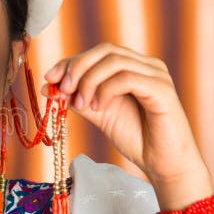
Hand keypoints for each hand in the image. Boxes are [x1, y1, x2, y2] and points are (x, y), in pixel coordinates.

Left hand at [41, 42, 211, 207]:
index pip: (97, 53)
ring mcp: (156, 75)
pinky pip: (127, 79)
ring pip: (114, 61)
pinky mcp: (162, 90)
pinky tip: (98, 107)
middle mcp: (146, 65)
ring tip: (82, 104)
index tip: (49, 79)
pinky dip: (106, 90)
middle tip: (62, 89)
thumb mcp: (99, 114)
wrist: (164, 163)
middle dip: (77, 67)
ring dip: (89, 80)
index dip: (71, 62)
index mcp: (133, 67)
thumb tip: (49, 87)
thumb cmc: (137, 138)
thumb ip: (78, 98)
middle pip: (105, 50)